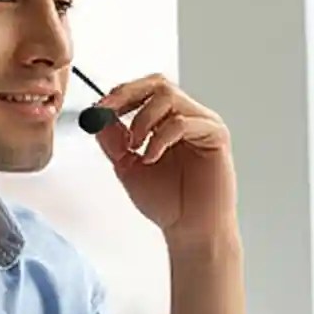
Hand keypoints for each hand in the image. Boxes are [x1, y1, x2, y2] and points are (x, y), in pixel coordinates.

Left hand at [91, 74, 238, 247]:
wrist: (189, 230)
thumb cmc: (166, 202)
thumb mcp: (127, 166)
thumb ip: (113, 141)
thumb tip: (97, 116)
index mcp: (168, 121)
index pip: (145, 90)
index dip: (120, 94)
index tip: (99, 107)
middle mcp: (188, 117)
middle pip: (158, 83)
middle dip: (128, 94)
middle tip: (109, 112)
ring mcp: (203, 124)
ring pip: (169, 97)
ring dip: (142, 119)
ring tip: (135, 146)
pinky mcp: (216, 135)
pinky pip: (183, 122)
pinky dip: (160, 137)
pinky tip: (151, 157)